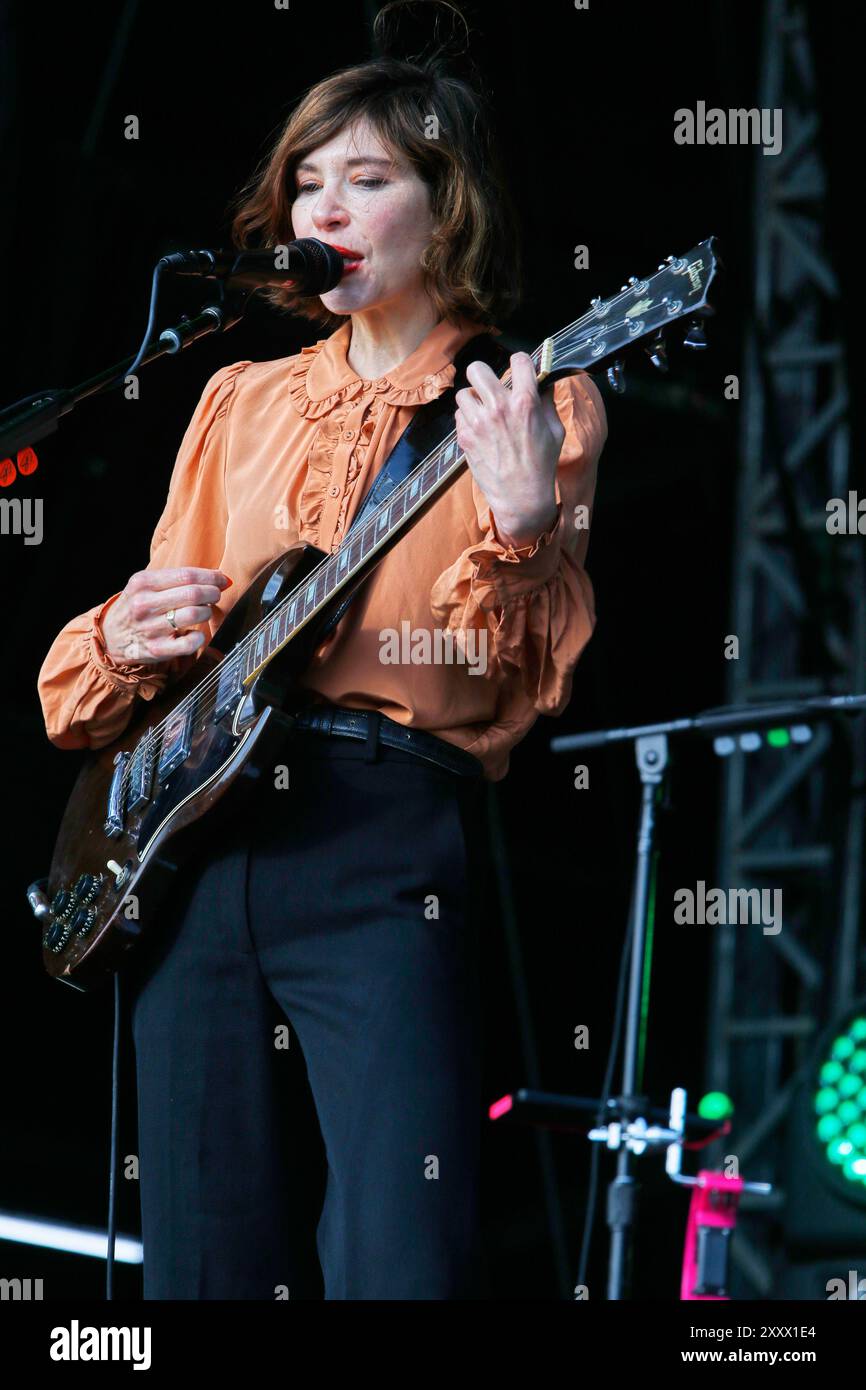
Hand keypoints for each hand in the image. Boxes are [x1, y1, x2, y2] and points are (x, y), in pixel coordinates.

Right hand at [100, 566, 231, 664]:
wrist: (109, 637)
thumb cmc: (136, 607)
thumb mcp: (145, 585)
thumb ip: (176, 579)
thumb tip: (218, 577)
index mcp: (143, 583)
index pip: (186, 575)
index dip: (211, 576)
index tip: (222, 579)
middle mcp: (144, 604)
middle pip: (193, 594)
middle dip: (213, 593)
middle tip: (215, 595)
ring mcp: (150, 628)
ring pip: (194, 615)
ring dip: (207, 613)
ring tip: (204, 612)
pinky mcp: (156, 649)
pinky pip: (188, 644)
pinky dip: (199, 638)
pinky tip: (197, 634)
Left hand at [454, 351, 563, 545]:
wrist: (521, 497)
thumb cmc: (541, 465)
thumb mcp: (555, 431)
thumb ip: (548, 403)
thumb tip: (544, 384)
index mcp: (525, 402)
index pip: (519, 360)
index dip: (521, 362)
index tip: (520, 370)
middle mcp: (499, 407)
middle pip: (477, 369)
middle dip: (484, 376)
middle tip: (490, 387)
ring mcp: (478, 422)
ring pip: (464, 393)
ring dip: (473, 400)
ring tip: (483, 412)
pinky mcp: (465, 437)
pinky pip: (459, 415)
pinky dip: (467, 419)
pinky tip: (479, 429)